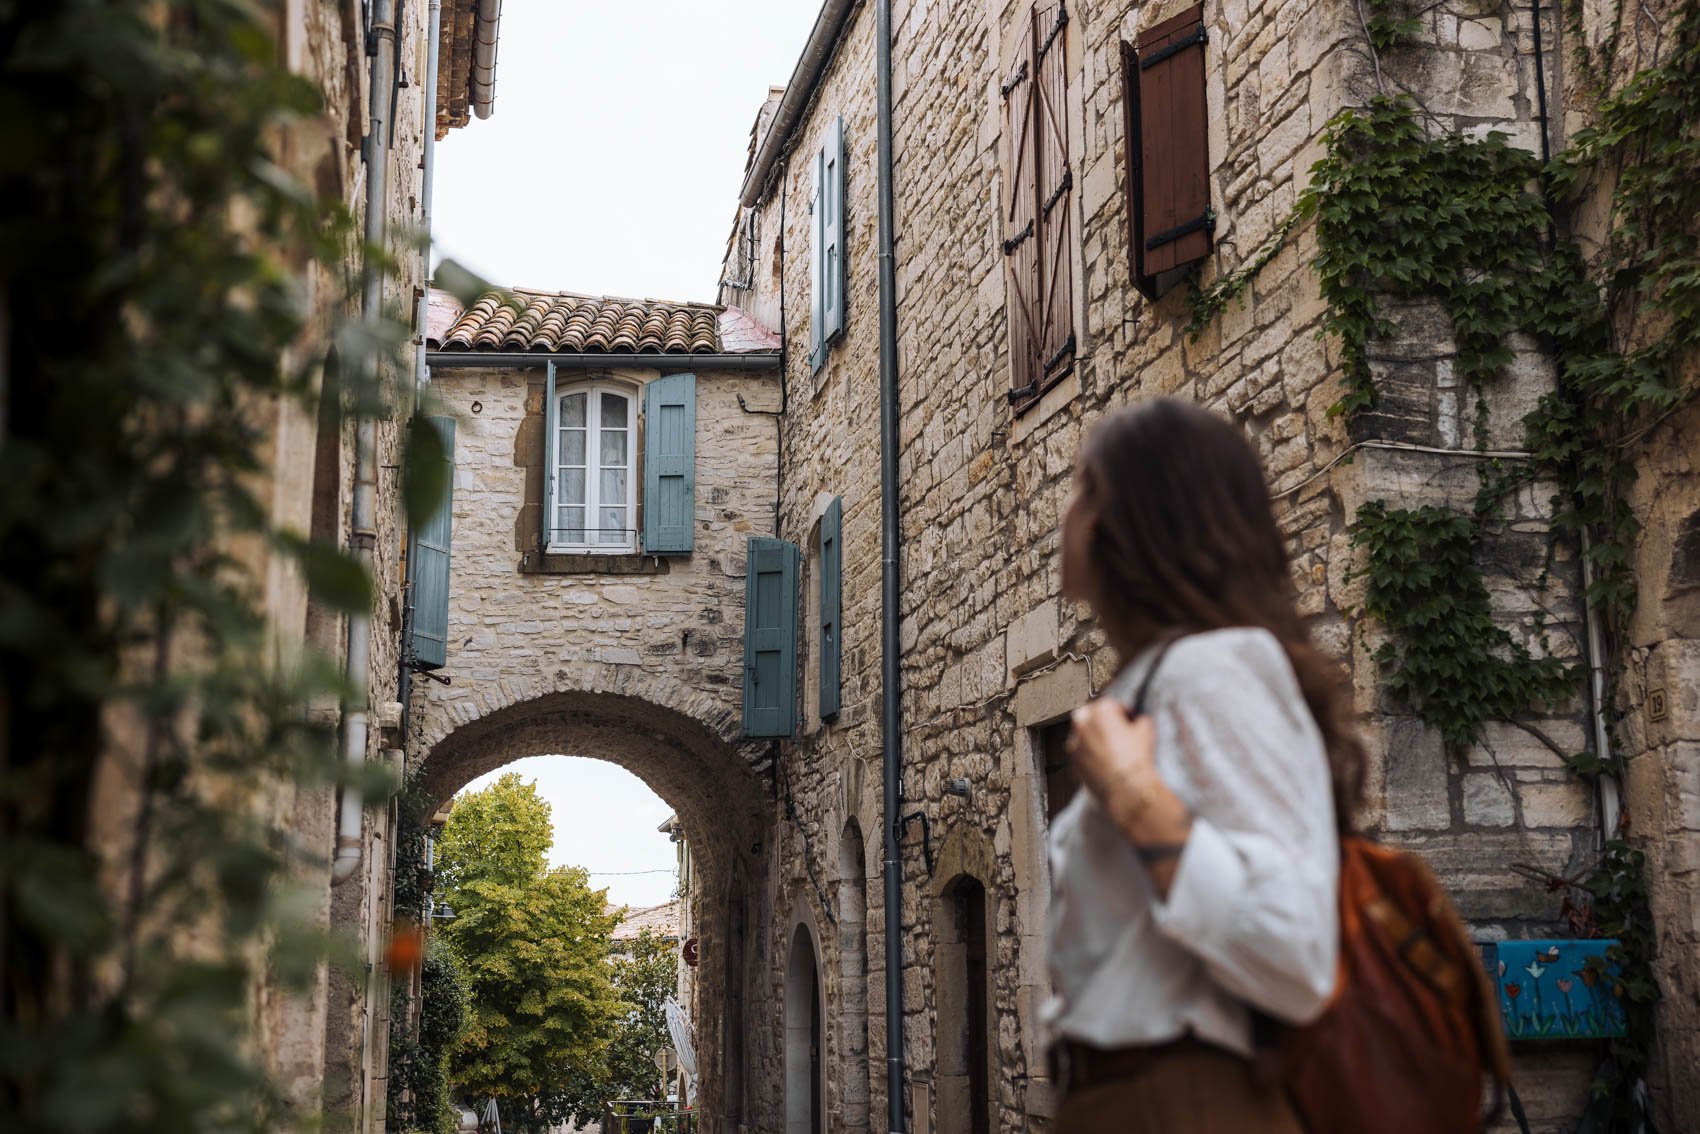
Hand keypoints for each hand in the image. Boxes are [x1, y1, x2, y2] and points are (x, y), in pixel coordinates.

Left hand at [1067, 699, 1158, 818]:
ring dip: (1092, 736)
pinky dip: (1088, 754)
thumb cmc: (1136, 758)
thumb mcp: (1146, 731)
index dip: (1123, 712)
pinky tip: (1103, 762)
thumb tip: (1139, 721)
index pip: (1111, 704)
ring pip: (1081, 734)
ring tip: (1109, 748)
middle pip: (1090, 715)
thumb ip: (1140, 720)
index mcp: (1100, 711)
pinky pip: (1080, 753)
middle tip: (1116, 731)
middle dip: (1101, 720)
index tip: (1130, 719)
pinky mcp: (1072, 762)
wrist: (1126, 787)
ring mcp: (1075, 743)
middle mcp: (1083, 723)